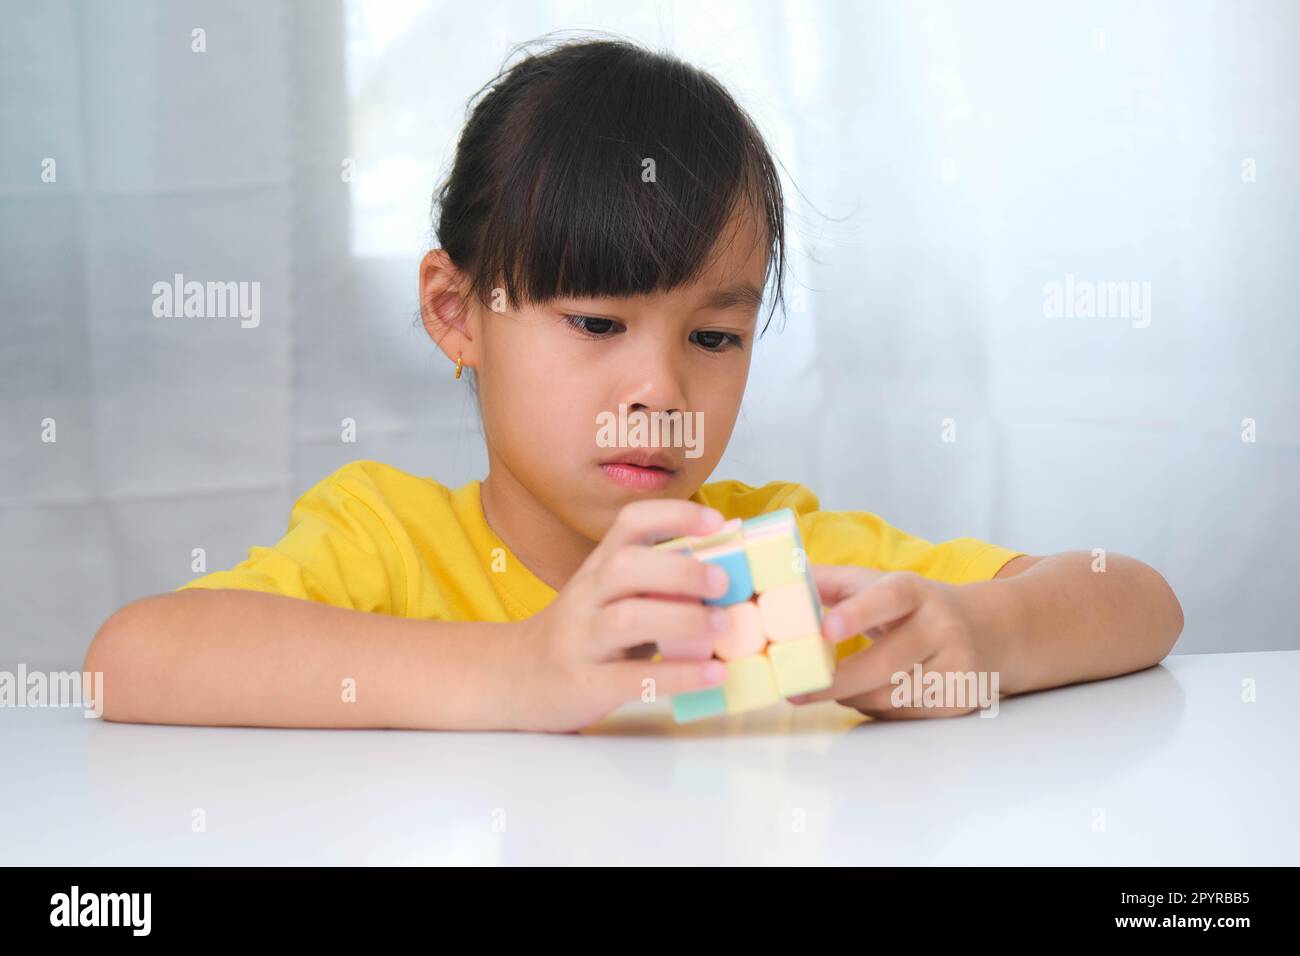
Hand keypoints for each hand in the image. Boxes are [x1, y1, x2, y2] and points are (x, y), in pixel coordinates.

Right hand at [508, 499, 733, 731]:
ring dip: (682, 619)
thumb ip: (658, 579)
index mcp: (598, 568)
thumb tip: (728, 559)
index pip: (629, 524)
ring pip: (626, 619)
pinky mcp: (586, 685)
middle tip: (724, 581)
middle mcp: (587, 596)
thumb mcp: (610, 595)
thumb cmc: (582, 633)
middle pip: (625, 566)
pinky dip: (677, 676)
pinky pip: (631, 679)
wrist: (515, 677)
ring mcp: (583, 640)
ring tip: (722, 626)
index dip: (673, 515)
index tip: (716, 521)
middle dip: (680, 568)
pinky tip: (712, 674)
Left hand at [790, 565, 1010, 718]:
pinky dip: (873, 708)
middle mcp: (941, 626)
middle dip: (834, 681)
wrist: (986, 630)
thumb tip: (782, 578)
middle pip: (884, 662)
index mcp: (915, 591)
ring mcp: (955, 665)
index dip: (858, 613)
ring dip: (850, 696)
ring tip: (830, 688)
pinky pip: (901, 714)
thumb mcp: (876, 583)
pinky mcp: (958, 699)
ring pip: (888, 695)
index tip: (826, 630)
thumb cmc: (912, 606)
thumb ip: (828, 581)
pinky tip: (865, 695)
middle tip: (795, 690)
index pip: (888, 598)